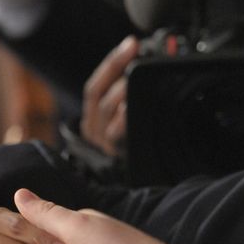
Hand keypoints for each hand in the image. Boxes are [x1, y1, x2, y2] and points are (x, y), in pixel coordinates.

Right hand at [80, 36, 138, 155]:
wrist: (124, 200)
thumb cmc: (129, 159)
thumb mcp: (122, 129)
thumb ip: (127, 103)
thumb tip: (150, 71)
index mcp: (93, 121)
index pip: (97, 86)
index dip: (112, 62)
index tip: (132, 43)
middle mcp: (93, 132)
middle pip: (100, 94)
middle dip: (118, 68)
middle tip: (136, 51)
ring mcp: (102, 145)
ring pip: (106, 110)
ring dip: (122, 88)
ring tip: (137, 72)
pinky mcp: (114, 157)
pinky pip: (117, 134)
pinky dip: (124, 117)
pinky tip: (134, 106)